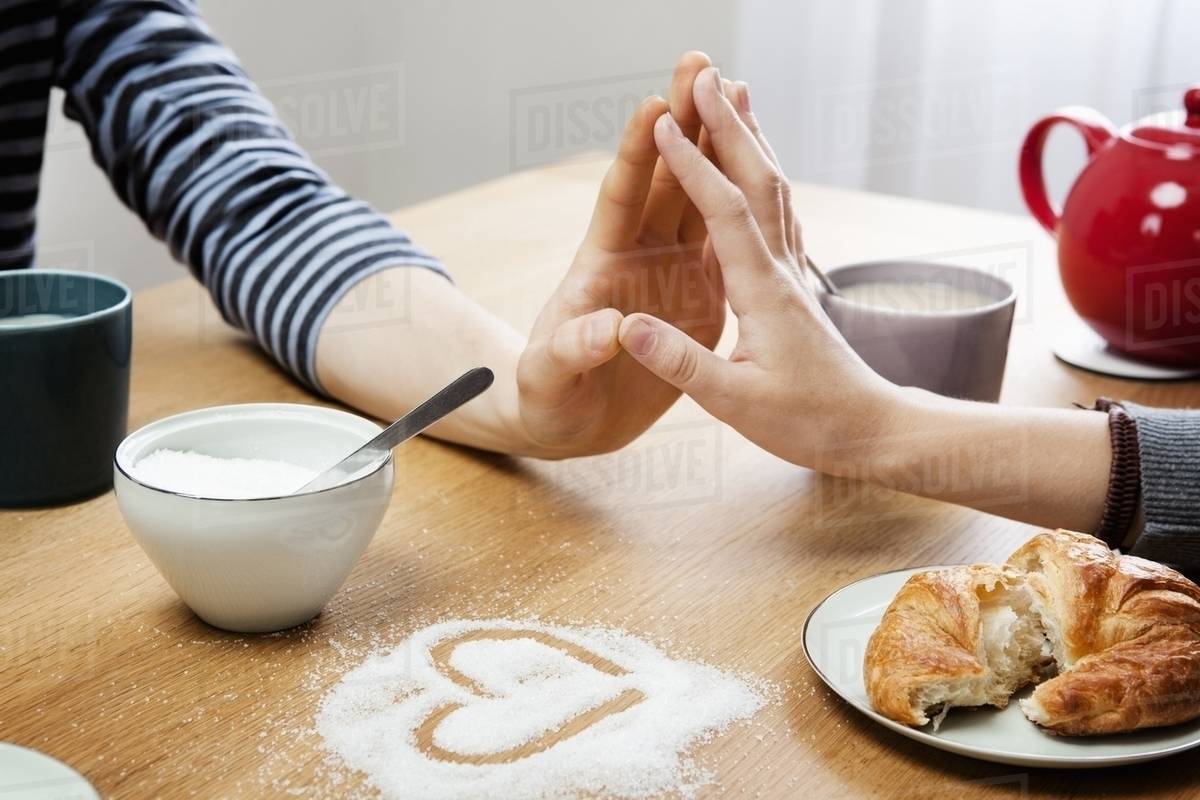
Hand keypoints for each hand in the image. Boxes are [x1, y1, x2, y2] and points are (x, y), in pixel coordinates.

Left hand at [513, 52, 725, 457]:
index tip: (656, 106)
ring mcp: (672, 271)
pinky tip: (766, 171)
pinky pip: (726, 243)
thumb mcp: (550, 379)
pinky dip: (744, 207)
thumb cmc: (548, 398)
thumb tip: (613, 327)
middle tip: (704, 63)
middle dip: (684, 120)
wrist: (573, 425)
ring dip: (719, 148)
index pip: (621, 196)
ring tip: (742, 94)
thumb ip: (574, 349)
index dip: (638, 154)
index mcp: (601, 264)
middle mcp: (639, 255)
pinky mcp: (699, 297)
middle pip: (666, 178)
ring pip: (702, 199)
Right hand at [615, 67, 901, 468]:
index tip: (665, 122)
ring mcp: (794, 274)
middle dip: (729, 125)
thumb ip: (681, 363)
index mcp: (762, 293)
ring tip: (735, 96)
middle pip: (758, 180)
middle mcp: (782, 270)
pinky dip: (764, 175)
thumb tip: (627, 327)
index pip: (725, 212)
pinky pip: (781, 214)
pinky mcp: (796, 285)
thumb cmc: (808, 422)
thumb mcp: (736, 404)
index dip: (693, 164)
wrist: (870, 429)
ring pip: (776, 189)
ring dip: (751, 138)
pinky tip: (758, 167)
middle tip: (705, 76)